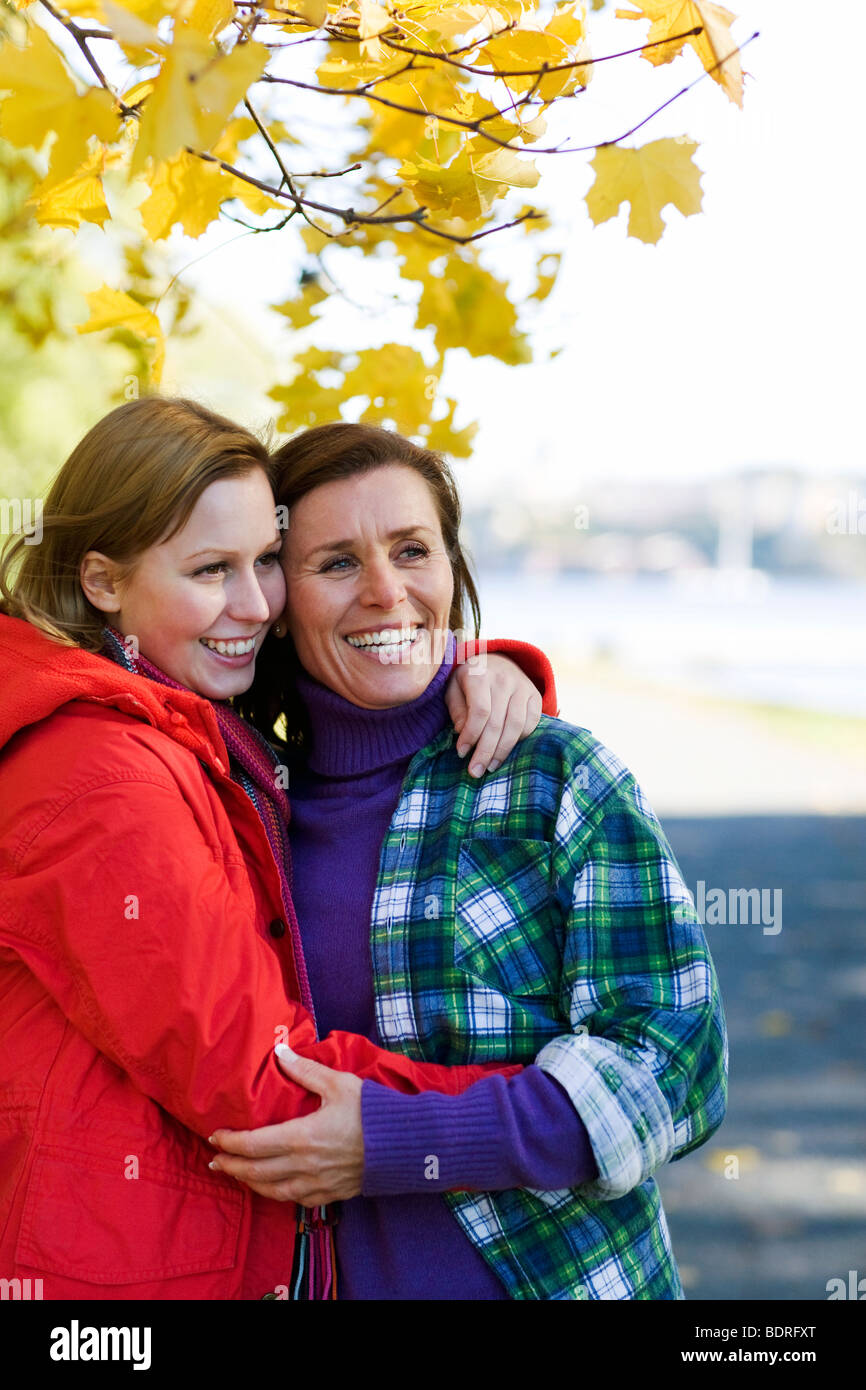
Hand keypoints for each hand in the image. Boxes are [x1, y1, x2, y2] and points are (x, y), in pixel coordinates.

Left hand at [207, 1046, 363, 1205]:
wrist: (404, 1144)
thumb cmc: (371, 1111)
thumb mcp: (338, 1083)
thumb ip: (305, 1070)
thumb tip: (280, 1052)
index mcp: (301, 1137)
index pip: (252, 1145)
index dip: (229, 1142)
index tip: (215, 1136)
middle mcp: (304, 1165)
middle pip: (255, 1172)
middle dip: (231, 1167)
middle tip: (214, 1162)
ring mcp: (317, 1183)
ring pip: (272, 1191)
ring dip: (249, 1184)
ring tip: (236, 1176)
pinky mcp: (330, 1194)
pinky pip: (295, 1200)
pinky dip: (276, 1195)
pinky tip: (271, 1188)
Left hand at [445, 653, 541, 777]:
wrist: (497, 659)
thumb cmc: (469, 680)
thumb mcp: (454, 688)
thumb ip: (456, 709)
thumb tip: (463, 732)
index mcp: (480, 674)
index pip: (480, 711)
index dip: (471, 735)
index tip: (461, 753)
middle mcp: (504, 679)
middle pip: (498, 723)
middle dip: (486, 751)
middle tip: (475, 771)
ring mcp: (523, 687)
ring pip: (516, 726)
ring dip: (503, 750)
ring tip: (490, 766)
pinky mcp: (535, 696)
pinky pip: (531, 723)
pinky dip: (520, 740)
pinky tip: (506, 750)